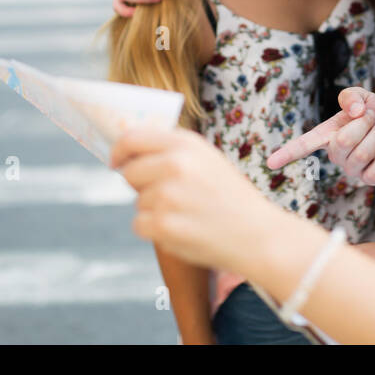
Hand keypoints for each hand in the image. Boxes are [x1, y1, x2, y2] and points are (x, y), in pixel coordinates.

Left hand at [113, 127, 284, 271]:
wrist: (258, 235)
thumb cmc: (231, 198)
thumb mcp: (208, 160)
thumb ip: (173, 151)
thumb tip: (130, 153)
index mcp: (186, 143)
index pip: (132, 138)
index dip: (119, 151)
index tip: (116, 162)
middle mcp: (175, 164)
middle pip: (130, 173)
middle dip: (142, 186)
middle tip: (171, 198)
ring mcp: (168, 195)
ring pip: (138, 202)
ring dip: (155, 211)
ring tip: (188, 215)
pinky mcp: (163, 225)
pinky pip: (140, 225)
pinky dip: (155, 231)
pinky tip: (183, 230)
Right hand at [266, 87, 374, 184]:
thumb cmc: (374, 115)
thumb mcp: (363, 97)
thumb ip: (352, 95)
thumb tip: (354, 110)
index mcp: (327, 135)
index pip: (304, 144)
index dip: (287, 153)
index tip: (270, 163)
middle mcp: (335, 154)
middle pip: (344, 141)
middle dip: (365, 123)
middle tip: (372, 119)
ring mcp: (351, 169)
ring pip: (362, 153)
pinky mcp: (368, 179)